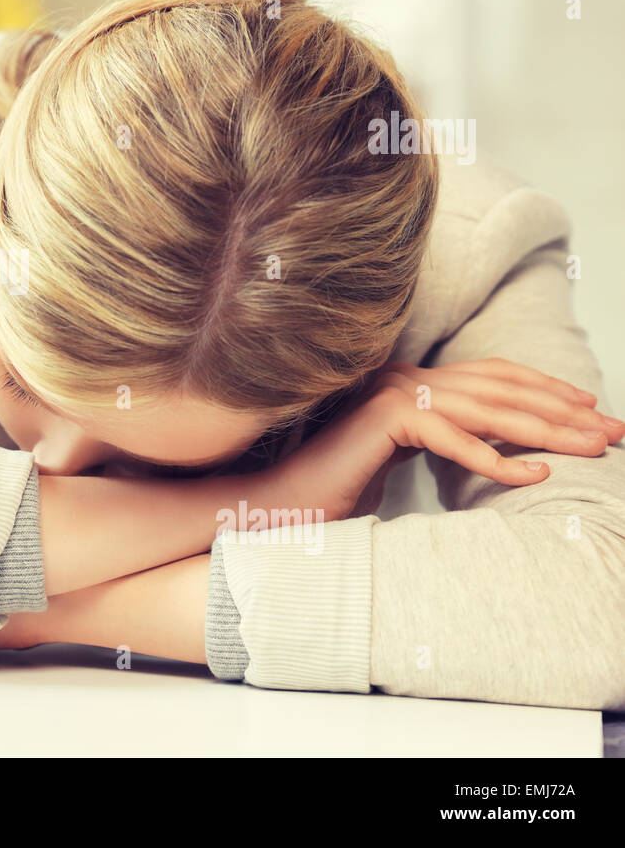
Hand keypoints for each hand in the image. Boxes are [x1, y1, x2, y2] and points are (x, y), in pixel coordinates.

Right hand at [275, 358, 623, 521]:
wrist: (283, 501)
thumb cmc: (338, 487)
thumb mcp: (403, 457)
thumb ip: (442, 438)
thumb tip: (498, 442)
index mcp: (410, 381)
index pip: (492, 375)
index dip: (545, 388)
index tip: (592, 408)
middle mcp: (404, 378)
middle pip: (501, 389)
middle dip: (564, 410)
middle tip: (614, 431)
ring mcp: (393, 393)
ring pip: (488, 410)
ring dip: (548, 433)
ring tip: (593, 450)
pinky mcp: (384, 419)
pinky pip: (454, 439)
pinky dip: (499, 461)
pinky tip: (537, 476)